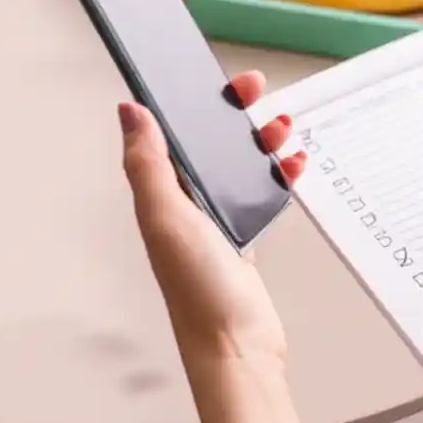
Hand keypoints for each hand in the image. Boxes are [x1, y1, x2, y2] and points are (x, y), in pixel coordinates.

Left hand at [118, 71, 305, 361]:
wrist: (236, 346)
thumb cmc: (200, 291)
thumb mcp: (168, 218)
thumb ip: (149, 164)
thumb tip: (130, 112)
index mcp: (161, 196)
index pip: (169, 134)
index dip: (186, 100)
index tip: (210, 76)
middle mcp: (184, 206)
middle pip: (206, 143)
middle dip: (230, 112)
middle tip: (253, 88)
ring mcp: (215, 222)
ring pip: (237, 164)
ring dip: (259, 141)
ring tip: (282, 126)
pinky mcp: (242, 238)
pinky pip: (260, 193)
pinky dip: (278, 175)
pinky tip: (293, 165)